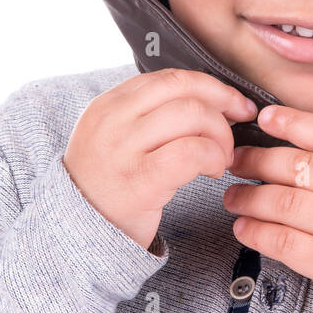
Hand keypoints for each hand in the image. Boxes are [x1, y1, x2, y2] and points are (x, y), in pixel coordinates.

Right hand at [64, 68, 258, 251]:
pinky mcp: (139, 180)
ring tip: (221, 156)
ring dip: (220, 134)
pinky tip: (213, 170)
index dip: (210, 86)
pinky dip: (213, 156)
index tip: (232, 102)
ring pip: (192, 115)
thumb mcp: (112, 138)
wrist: (72, 235)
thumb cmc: (106, 187)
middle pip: (183, 88)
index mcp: (108, 105)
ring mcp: (123, 149)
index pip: (169, 77)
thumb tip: (206, 99)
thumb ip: (147, 115)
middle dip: (223, 101)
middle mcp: (112, 120)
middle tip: (240, 122)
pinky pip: (191, 152)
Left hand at [223, 103, 312, 312]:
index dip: (294, 123)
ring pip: (286, 204)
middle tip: (237, 160)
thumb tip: (299, 142)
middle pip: (301, 167)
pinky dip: (257, 233)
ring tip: (234, 197)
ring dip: (250, 198)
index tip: (266, 117)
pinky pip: (285, 243)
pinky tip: (244, 227)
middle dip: (258, 160)